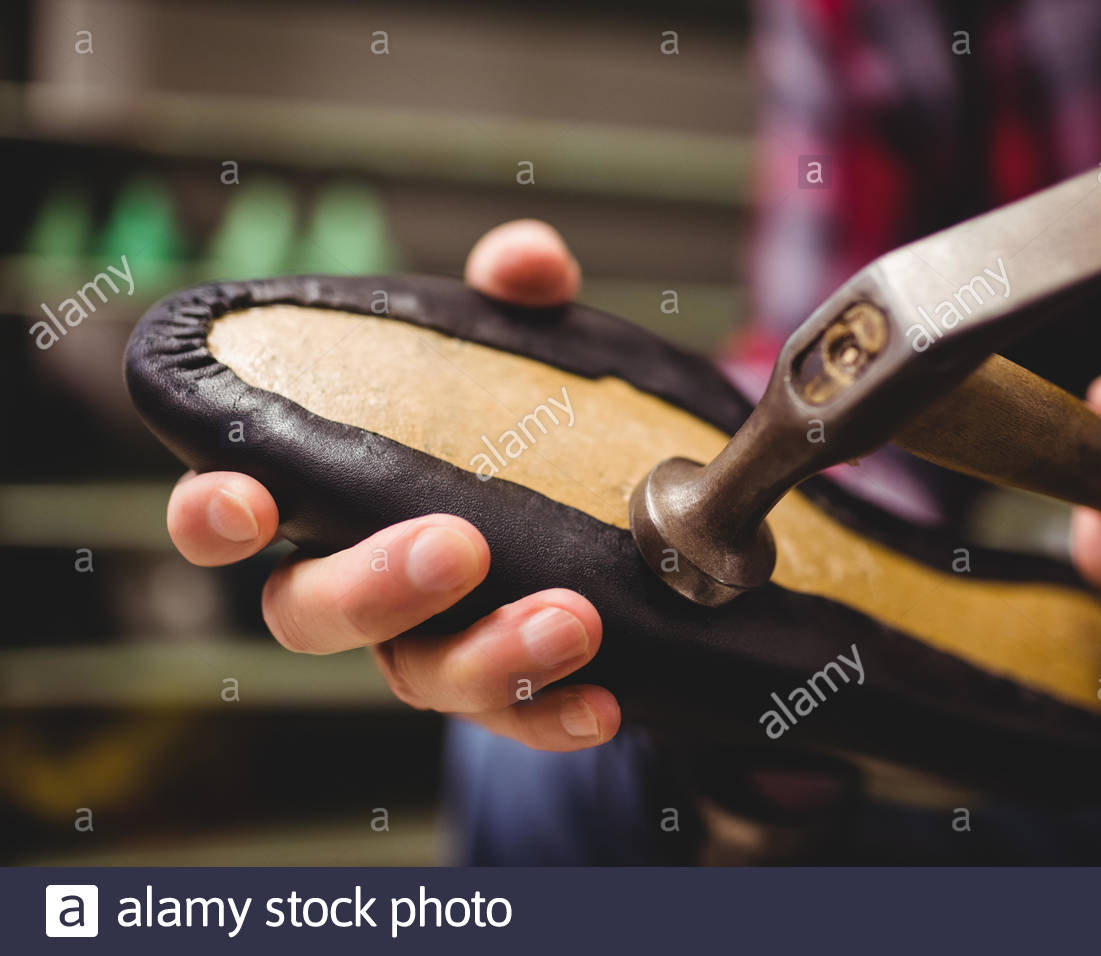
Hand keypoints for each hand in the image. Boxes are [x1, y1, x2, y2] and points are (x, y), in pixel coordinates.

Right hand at [166, 219, 618, 748]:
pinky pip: (514, 722)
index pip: (234, 512)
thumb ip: (513, 307)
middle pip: (308, 615)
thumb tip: (527, 260)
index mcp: (327, 496)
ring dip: (488, 655)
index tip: (243, 495)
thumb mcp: (519, 357)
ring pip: (417, 678)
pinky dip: (553, 715)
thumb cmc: (516, 429)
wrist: (603, 520)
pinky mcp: (502, 693)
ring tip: (572, 617)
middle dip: (368, 588)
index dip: (216, 511)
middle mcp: (356, 583)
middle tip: (454, 545)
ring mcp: (425, 646)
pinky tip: (606, 703)